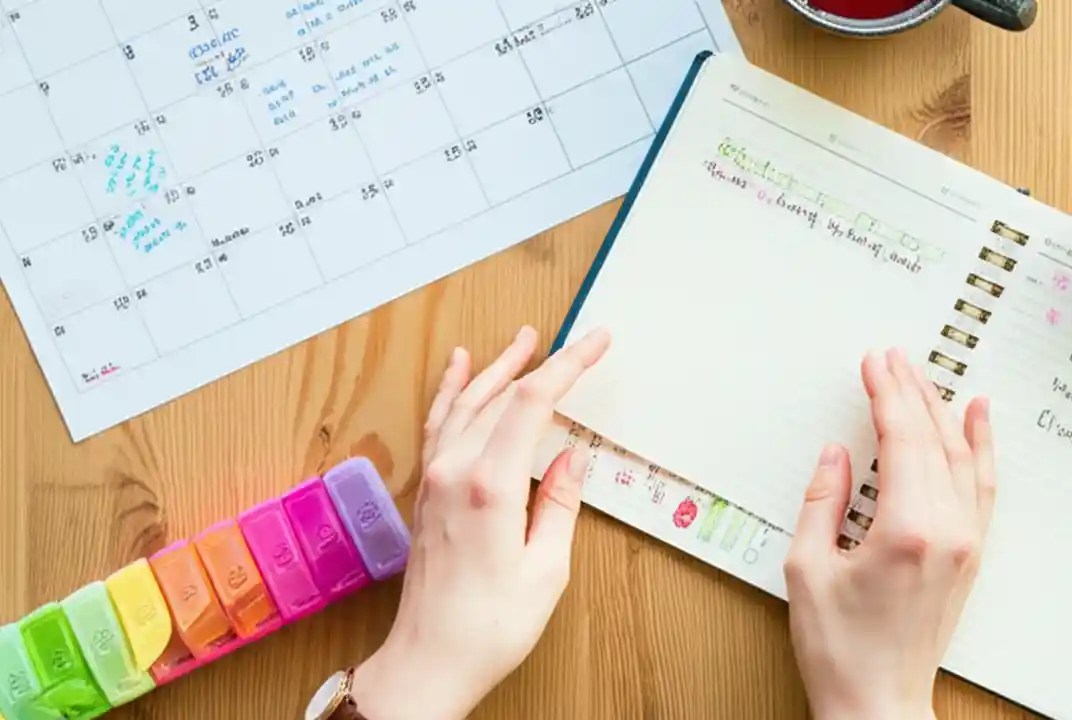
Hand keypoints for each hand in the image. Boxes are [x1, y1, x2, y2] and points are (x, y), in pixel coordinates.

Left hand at [352, 326, 610, 719]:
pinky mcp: (427, 491)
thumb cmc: (488, 627)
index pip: (532, 403)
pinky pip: (439, 424)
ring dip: (496, 368)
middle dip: (541, 362)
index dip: (567, 365)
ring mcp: (435, 479)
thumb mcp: (546, 569)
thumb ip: (559, 504)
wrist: (428, 661)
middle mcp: (455, 471)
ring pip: (466, 403)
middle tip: (575, 340)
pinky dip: (451, 392)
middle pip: (500, 396)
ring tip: (521, 341)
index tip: (595, 342)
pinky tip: (459, 370)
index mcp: (490, 486)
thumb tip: (571, 459)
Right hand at [784, 348, 995, 719]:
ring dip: (943, 411)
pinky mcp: (971, 556)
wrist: (878, 703)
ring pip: (962, 458)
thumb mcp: (807, 569)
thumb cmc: (839, 647)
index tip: (873, 362)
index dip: (885, 394)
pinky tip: (977, 419)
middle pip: (934, 441)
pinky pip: (982, 488)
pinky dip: (981, 449)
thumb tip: (836, 453)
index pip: (900, 440)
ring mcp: (967, 543)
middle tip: (892, 357)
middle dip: (911, 391)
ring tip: (927, 372)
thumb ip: (822, 501)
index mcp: (907, 530)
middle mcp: (948, 531)